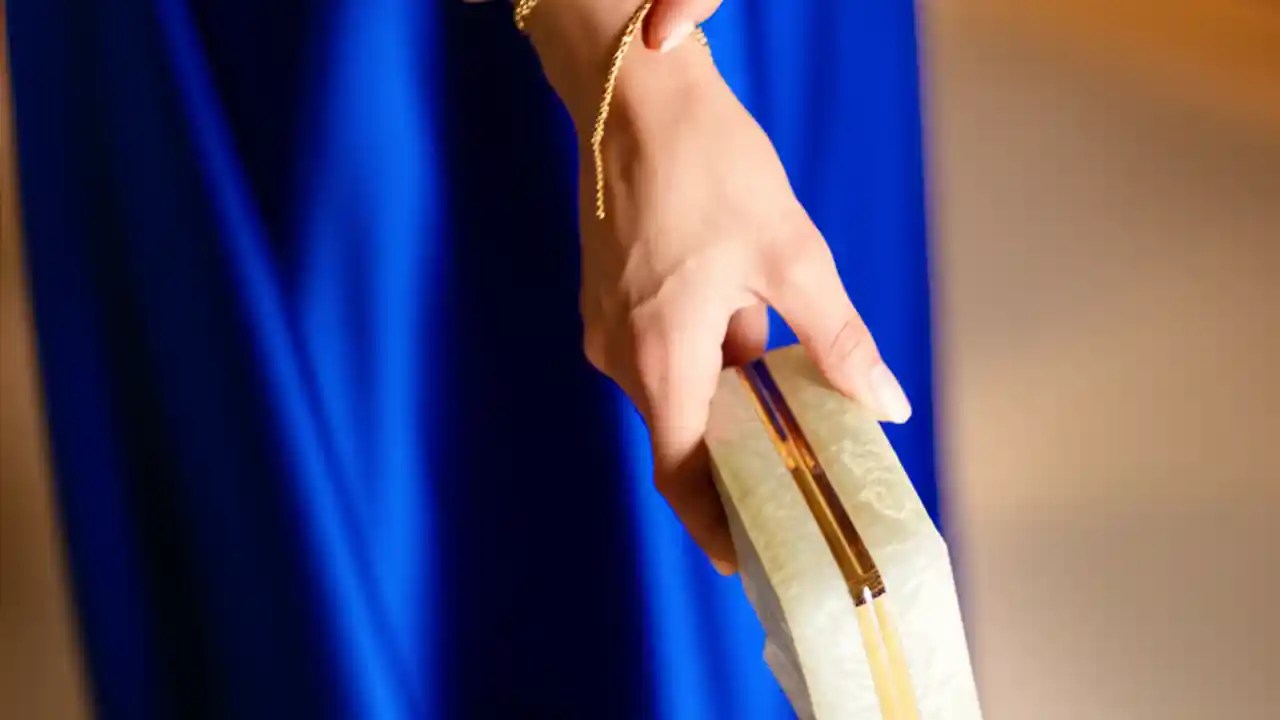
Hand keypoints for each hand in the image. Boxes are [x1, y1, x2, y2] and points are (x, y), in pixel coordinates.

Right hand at [526, 2, 911, 574]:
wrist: (634, 92)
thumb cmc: (708, 165)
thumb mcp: (791, 255)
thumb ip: (837, 340)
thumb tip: (884, 403)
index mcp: (660, 357)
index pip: (681, 474)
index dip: (714, 526)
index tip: (748, 561)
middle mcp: (621, 353)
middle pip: (681, 435)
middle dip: (736, 462)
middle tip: (795, 482)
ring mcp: (609, 324)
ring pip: (675, 389)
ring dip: (727, 401)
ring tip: (790, 403)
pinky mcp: (612, 297)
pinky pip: (662, 352)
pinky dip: (706, 361)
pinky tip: (750, 332)